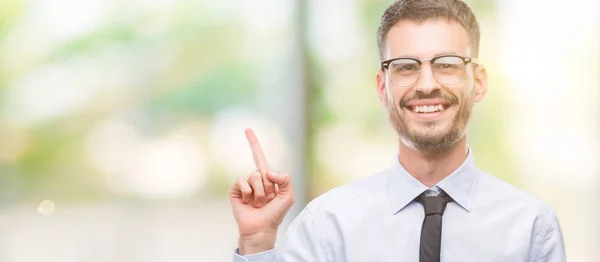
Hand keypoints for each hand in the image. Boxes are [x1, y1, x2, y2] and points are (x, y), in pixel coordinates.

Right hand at [229, 128, 294, 254]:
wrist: (261, 228)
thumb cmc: (275, 213)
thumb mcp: (288, 195)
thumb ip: (285, 178)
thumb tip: (266, 171)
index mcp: (267, 177)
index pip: (260, 156)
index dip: (253, 143)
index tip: (247, 129)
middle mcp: (254, 178)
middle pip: (263, 170)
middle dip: (269, 186)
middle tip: (268, 199)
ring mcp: (244, 184)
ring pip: (254, 176)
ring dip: (260, 192)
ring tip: (259, 204)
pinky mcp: (235, 190)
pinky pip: (243, 182)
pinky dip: (249, 193)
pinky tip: (249, 203)